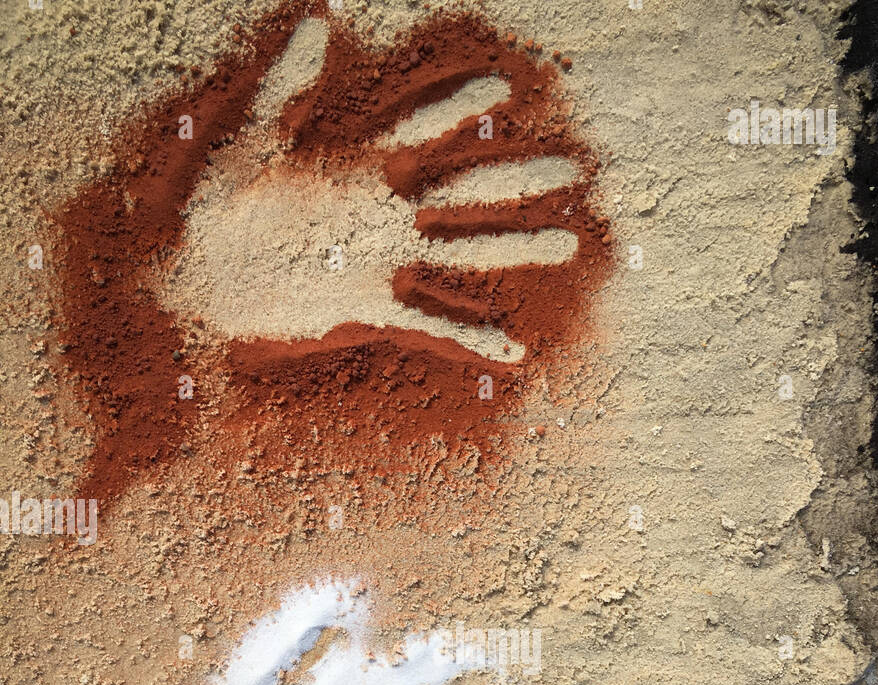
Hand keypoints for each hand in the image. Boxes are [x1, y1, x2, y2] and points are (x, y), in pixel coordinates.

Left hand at [162, 15, 580, 362]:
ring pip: (464, 249)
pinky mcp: (370, 305)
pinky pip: (432, 322)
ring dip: (516, 246)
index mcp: (356, 165)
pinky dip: (473, 336)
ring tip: (569, 241)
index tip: (504, 86)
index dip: (459, 107)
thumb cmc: (212, 208)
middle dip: (518, 178)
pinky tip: (513, 351)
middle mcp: (382, 211)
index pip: (421, 127)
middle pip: (464, 190)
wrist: (195, 282)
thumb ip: (285, 87)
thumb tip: (317, 20)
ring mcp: (382, 260)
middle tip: (574, 167)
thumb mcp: (247, 139)